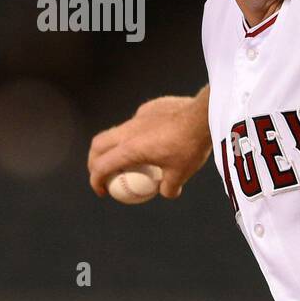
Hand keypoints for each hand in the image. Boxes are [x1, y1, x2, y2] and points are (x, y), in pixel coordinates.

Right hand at [88, 91, 211, 199]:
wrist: (204, 115)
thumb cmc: (191, 146)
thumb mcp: (181, 173)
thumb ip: (170, 187)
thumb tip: (166, 193)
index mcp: (130, 149)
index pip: (101, 167)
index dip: (96, 181)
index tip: (103, 191)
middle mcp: (129, 130)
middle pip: (99, 145)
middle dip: (95, 161)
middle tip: (104, 173)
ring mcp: (138, 116)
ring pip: (117, 131)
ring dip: (116, 146)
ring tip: (130, 159)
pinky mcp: (150, 107)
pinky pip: (137, 122)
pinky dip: (138, 134)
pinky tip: (156, 140)